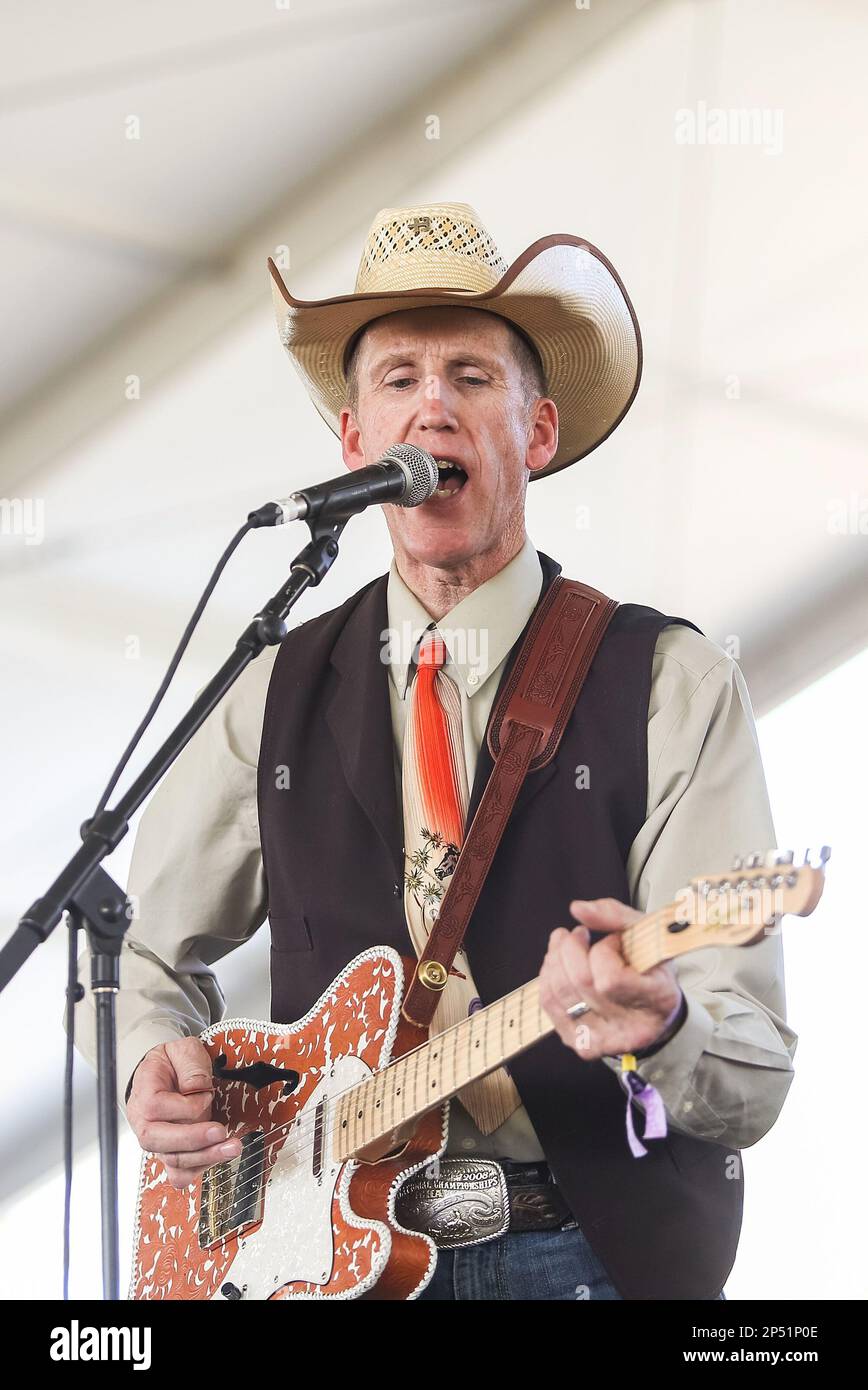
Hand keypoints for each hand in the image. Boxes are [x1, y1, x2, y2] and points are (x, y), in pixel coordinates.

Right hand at [126, 1036, 241, 1188]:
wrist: (167, 1076)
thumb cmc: (174, 1063)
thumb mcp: (182, 1050)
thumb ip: (190, 1065)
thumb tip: (196, 1089)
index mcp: (143, 1092)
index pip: (155, 1106)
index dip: (184, 1105)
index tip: (207, 1094)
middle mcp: (144, 1121)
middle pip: (157, 1140)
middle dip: (193, 1139)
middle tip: (222, 1132)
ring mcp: (158, 1141)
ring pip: (173, 1162)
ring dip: (205, 1157)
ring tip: (232, 1147)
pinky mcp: (172, 1154)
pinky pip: (180, 1174)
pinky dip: (200, 1168)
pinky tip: (218, 1154)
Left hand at [539, 897, 681, 1061]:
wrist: (654, 1011)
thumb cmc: (651, 969)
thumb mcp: (646, 935)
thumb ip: (615, 915)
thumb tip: (577, 909)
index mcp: (658, 1001)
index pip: (610, 979)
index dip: (604, 951)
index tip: (612, 941)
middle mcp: (631, 1029)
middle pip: (580, 983)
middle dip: (571, 948)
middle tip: (579, 934)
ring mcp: (604, 1041)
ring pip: (559, 992)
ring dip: (555, 957)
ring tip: (566, 942)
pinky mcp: (582, 1044)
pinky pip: (549, 1003)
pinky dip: (548, 976)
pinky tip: (559, 963)